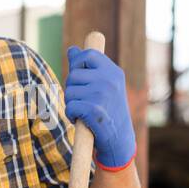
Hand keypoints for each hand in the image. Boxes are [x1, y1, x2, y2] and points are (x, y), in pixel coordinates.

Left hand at [65, 45, 135, 169]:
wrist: (119, 138)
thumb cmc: (107, 109)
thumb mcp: (102, 85)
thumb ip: (87, 67)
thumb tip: (71, 50)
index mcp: (113, 72)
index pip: (88, 55)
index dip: (77, 64)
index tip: (79, 76)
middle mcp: (110, 80)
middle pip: (73, 75)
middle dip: (72, 89)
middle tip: (84, 100)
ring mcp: (103, 94)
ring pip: (69, 92)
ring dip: (71, 103)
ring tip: (85, 111)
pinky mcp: (94, 109)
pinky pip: (70, 107)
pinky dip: (71, 115)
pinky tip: (82, 119)